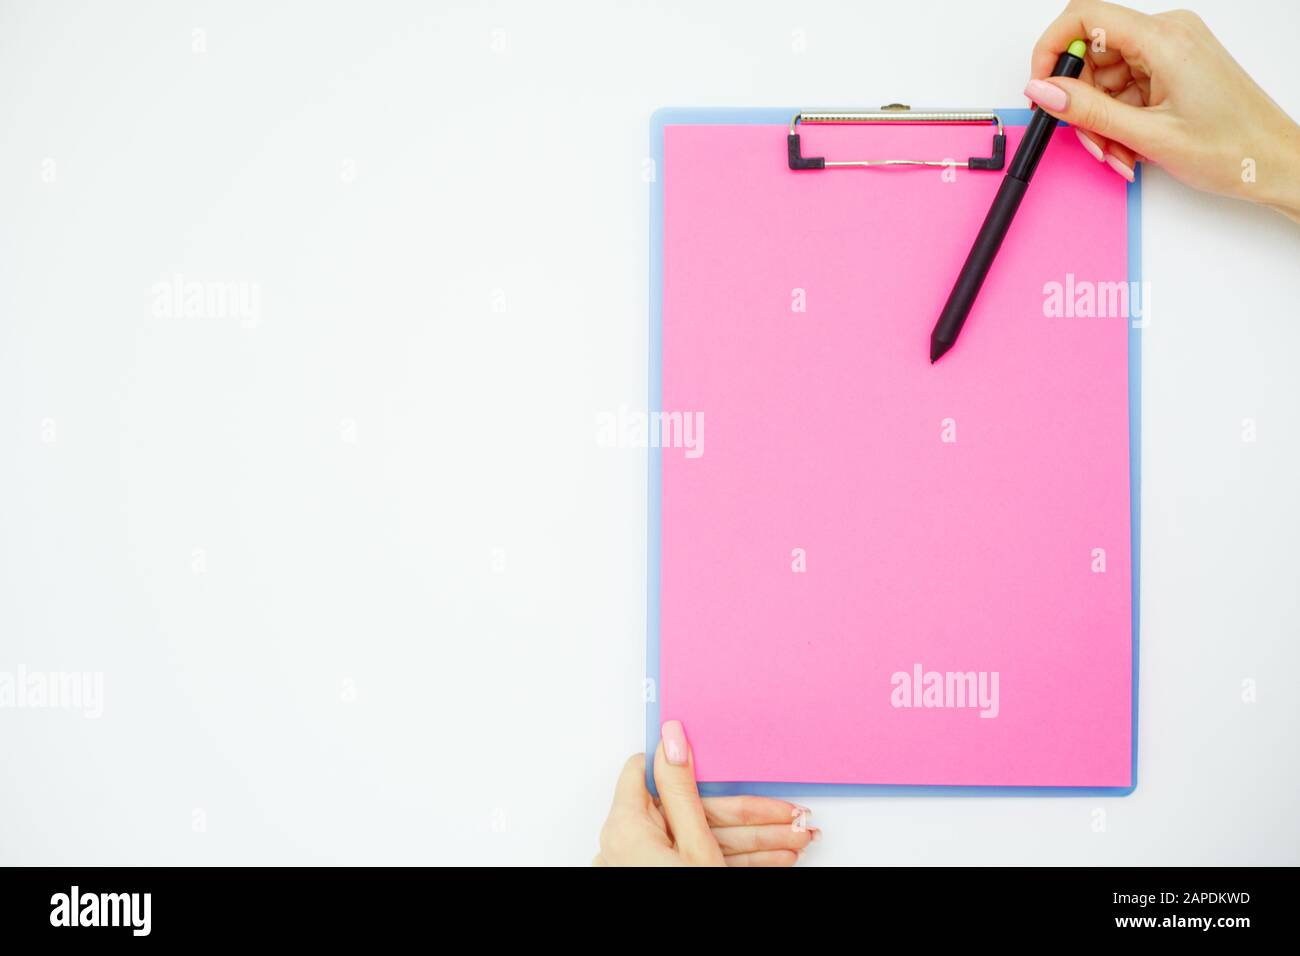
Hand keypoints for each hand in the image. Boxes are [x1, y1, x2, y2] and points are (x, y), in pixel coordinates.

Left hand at [594, 721, 818, 865]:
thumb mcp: (695, 843)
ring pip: (704, 840)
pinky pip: (699, 860)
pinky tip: (776, 860)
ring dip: (756, 841)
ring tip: (797, 841)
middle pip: (693, 812)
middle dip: (752, 817)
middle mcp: (627, 845)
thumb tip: (670, 737)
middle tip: (791, 817)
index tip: (717, 754)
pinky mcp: (663, 880)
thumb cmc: (685, 901)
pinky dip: (737, 860)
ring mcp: (646, 867)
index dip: (685, 762)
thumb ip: (682, 788)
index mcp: (625, 826)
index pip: (649, 771)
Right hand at [1024, 1, 1299, 221]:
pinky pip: (1125, 88)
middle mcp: (1167, 35)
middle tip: (1092, 142)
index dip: (1051, 50)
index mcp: (1164, 39)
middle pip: (1092, 56)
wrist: (1273, 162)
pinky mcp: (1172, 68)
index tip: (1041, 88)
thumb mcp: (1146, 135)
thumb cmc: (1231, 148)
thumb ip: (1087, 110)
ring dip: (1101, 121)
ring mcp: (1171, 51)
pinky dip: (1119, 120)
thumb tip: (1042, 90)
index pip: (1083, 18)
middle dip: (1081, 104)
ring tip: (1120, 154)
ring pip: (1106, 79)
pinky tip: (1131, 147)